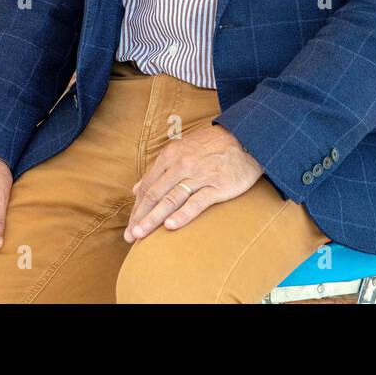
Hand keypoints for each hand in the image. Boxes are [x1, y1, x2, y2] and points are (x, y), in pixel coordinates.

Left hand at [123, 124, 262, 242]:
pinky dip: (182, 214)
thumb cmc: (210, 147)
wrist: (245, 138)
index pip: (148, 186)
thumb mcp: (181, 150)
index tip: (130, 225)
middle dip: (140, 217)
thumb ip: (158, 170)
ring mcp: (199, 175)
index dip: (137, 208)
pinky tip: (170, 226)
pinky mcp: (217, 185)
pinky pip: (197, 202)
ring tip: (141, 235)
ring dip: (153, 219)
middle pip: (155, 195)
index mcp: (170, 156)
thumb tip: (136, 189)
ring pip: (171, 200)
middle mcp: (181, 165)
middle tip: (129, 236)